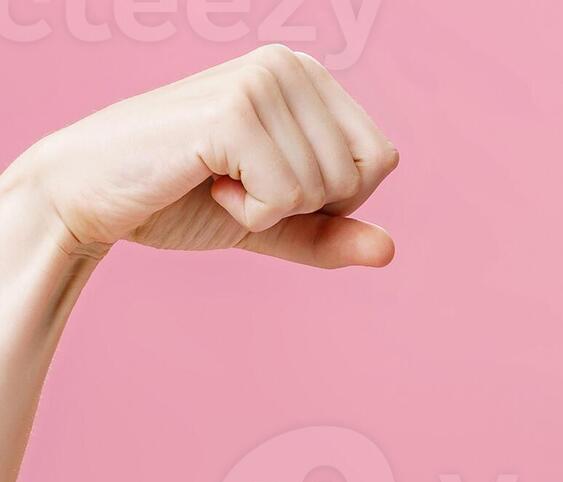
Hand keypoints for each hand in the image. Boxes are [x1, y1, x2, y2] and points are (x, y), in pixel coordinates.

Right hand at [2, 45, 397, 267]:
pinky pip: (288, 198)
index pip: (382, 157)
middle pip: (363, 173)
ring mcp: (260, 82)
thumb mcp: (272, 221)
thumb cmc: (178, 198)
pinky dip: (249, 214)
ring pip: (327, 189)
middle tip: (236, 181)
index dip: (334, 196)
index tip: (265, 179)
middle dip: (305, 203)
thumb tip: (389, 251)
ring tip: (214, 177)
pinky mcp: (233, 113)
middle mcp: (287, 64)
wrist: (88, 195)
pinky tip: (203, 181)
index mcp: (304, 73)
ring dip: (270, 209)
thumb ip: (331, 234)